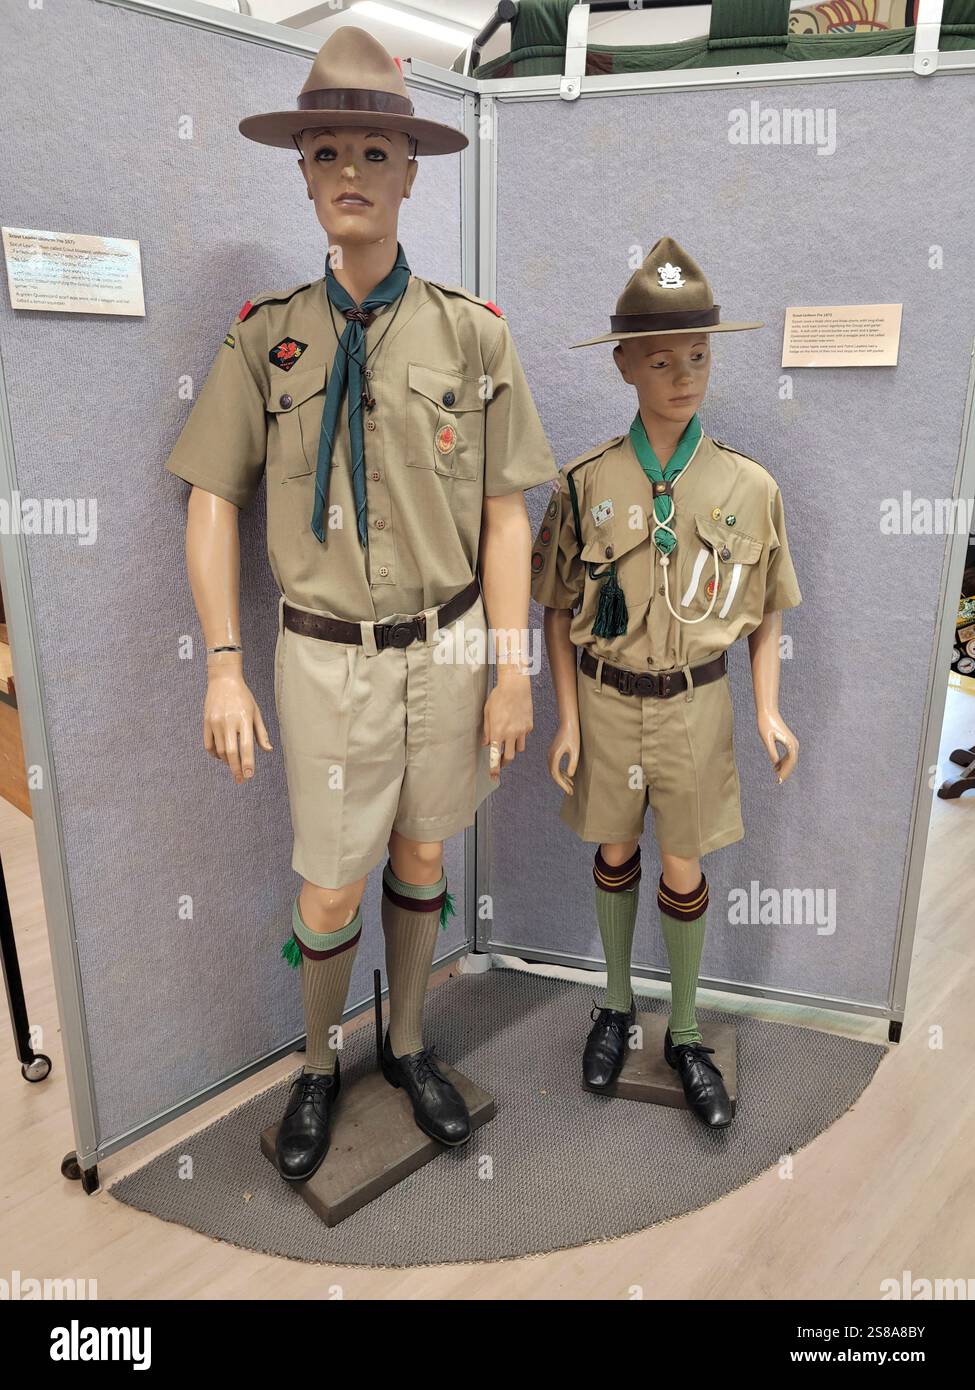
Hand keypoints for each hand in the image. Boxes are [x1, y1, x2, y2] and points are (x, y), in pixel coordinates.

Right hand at [204, 670, 272, 784]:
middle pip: (231, 752)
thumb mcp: (256, 712)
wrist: (223, 680)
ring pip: (220, 750)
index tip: (250, 776)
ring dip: (227, 762)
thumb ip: (261, 733)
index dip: (248, 763)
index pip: (246, 746)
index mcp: (244, 719)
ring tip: (233, 766)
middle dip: (236, 769)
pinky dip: (215, 754)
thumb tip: (268, 750)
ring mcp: (215, 722)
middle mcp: (229, 722)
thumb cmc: (243, 696)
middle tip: (240, 780)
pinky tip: (221, 757)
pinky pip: (209, 745)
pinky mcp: (206, 722)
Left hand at [482, 669, 532, 777]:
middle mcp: (510, 734)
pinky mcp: (529, 725)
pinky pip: (524, 736)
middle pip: (509, 757)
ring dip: (513, 748)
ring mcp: (522, 730)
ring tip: (508, 742)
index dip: (494, 768)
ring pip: (519, 749)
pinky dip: (520, 736)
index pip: (495, 755)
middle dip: (504, 762)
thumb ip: (487, 730)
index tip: (493, 776)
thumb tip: (487, 743)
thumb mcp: (487, 713)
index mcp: (498, 732)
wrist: (515, 686)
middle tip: (500, 762)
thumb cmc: (498, 697)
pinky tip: (516, 726)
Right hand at [548, 721, 579, 793]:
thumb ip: (572, 763)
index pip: (556, 775)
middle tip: (571, 792)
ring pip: (554, 771)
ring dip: (562, 779)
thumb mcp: (575, 750)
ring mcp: (551, 754)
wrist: (568, 723)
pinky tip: (569, 776)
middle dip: (562, 784)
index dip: (562, 784)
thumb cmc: (573, 735)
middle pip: (554, 774)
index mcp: (554, 756)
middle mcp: (550, 756)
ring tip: (571, 785)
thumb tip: (570, 776)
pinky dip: (561, 773)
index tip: (569, 790)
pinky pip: (555, 766)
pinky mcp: (554, 752)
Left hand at [758, 709, 797, 783]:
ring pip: (791, 759)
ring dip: (785, 767)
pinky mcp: (788, 741)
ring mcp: (792, 742)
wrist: (768, 712)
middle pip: (792, 762)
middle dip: (786, 772)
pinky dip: (783, 762)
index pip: (791, 761)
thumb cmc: (765, 724)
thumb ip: (771, 750)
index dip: (786, 771)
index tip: (779, 779)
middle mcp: (794, 743)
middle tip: (778, 781)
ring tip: (776, 776)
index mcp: (790, 743)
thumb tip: (775, 763)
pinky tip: (776, 766)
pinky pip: (788, 755)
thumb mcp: (766, 738)